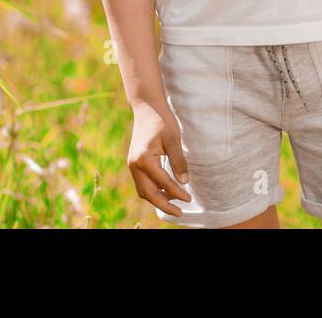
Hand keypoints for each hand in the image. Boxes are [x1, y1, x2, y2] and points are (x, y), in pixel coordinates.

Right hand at [127, 100, 191, 216]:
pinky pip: (142, 183)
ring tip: (174, 203)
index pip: (163, 183)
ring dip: (157, 199)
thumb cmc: (161, 120)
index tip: (189, 199)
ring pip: (143, 190)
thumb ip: (178, 161)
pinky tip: (166, 191)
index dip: (177, 193)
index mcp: (144, 159)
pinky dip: (153, 190)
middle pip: (148, 193)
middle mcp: (134, 164)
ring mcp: (132, 164)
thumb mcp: (174, 139)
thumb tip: (184, 182)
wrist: (146, 107)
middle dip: (164, 205)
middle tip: (180, 212)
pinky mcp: (134, 163)